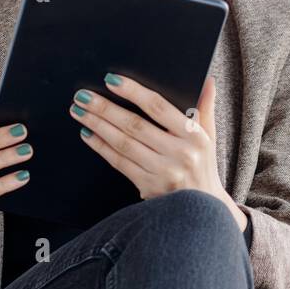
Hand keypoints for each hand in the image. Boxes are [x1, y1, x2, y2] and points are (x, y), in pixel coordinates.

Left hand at [69, 73, 243, 230]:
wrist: (203, 208)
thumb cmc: (203, 166)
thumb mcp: (209, 136)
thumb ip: (206, 107)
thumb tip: (208, 80)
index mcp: (194, 136)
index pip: (158, 107)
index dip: (133, 92)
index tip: (111, 80)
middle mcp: (180, 153)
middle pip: (134, 125)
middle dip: (105, 108)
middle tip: (83, 95)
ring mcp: (163, 172)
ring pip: (123, 144)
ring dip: (98, 125)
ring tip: (79, 111)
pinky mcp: (148, 187)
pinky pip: (119, 163)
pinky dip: (101, 148)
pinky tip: (88, 135)